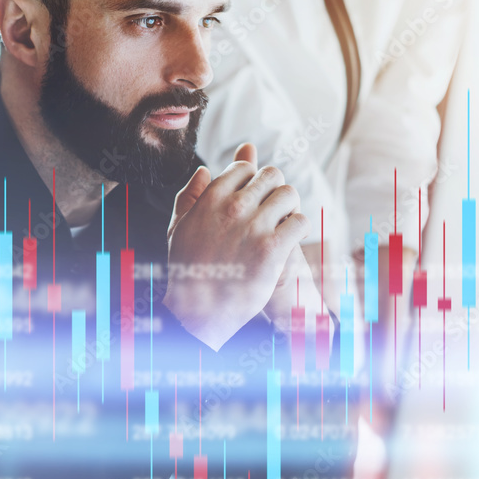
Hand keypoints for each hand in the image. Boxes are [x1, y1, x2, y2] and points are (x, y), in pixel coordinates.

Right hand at [164, 144, 309, 350]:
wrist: (199, 310)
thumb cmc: (188, 269)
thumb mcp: (179, 227)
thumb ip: (190, 194)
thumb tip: (204, 170)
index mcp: (211, 198)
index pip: (244, 167)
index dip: (252, 179)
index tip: (253, 196)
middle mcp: (233, 206)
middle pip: (271, 175)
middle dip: (273, 190)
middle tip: (272, 209)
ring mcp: (255, 226)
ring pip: (289, 194)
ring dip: (290, 206)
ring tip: (283, 221)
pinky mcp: (273, 248)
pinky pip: (300, 221)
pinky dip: (299, 228)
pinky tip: (290, 239)